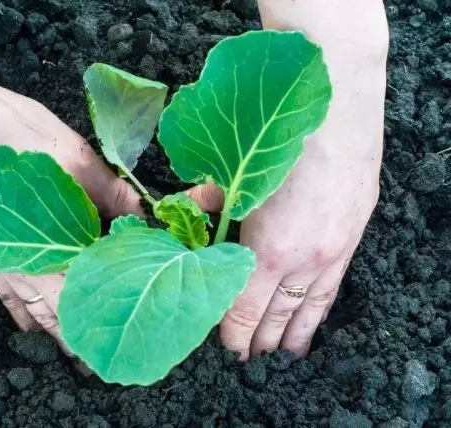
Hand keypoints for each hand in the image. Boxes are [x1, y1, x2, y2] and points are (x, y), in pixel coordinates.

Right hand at [0, 80, 142, 351]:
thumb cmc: (14, 136)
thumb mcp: (72, 156)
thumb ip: (108, 191)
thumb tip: (140, 213)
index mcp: (54, 239)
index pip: (90, 282)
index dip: (110, 302)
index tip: (131, 318)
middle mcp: (28, 260)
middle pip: (60, 307)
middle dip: (82, 332)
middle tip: (103, 353)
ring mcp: (5, 258)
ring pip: (34, 306)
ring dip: (54, 328)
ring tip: (73, 351)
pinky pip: (8, 292)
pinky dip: (21, 311)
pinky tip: (27, 324)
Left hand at [188, 38, 386, 359]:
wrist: (336, 107)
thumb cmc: (277, 137)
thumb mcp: (234, 176)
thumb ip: (211, 205)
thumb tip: (191, 215)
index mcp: (266, 250)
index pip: (244, 308)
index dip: (234, 331)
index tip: (228, 345)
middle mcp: (302, 261)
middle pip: (277, 314)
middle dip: (261, 338)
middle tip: (250, 355)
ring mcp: (332, 250)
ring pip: (309, 306)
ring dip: (295, 332)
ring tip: (285, 352)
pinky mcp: (352, 236)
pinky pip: (334, 286)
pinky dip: (321, 309)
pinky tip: (314, 321)